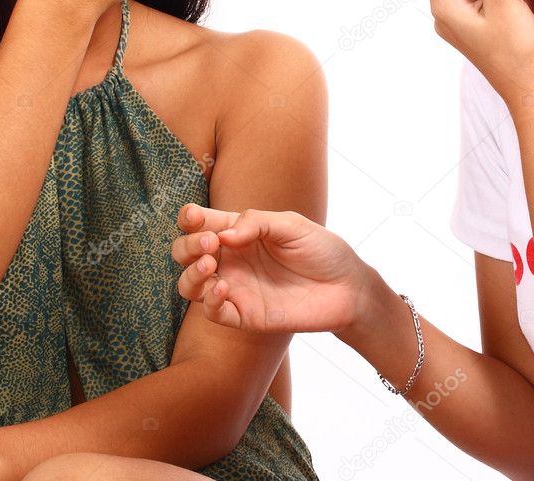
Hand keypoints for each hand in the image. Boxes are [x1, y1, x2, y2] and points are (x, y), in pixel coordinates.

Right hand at [172, 203, 366, 333]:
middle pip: (186, 253)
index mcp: (238, 232)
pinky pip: (213, 312)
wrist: (347, 287)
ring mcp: (235, 288)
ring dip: (190, 274)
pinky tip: (224, 288)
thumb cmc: (321, 250)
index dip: (190, 219)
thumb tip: (223, 234)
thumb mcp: (292, 225)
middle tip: (210, 243)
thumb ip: (257, 222)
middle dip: (187, 246)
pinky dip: (209, 301)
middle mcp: (231, 259)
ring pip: (190, 285)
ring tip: (209, 265)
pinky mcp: (244, 315)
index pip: (201, 223)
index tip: (194, 218)